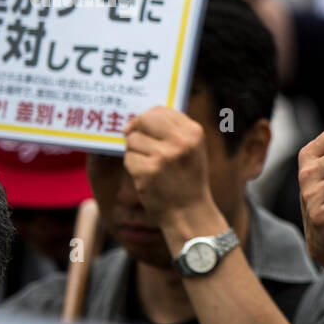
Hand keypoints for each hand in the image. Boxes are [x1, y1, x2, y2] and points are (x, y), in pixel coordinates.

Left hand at [122, 106, 220, 238]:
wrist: (190, 212)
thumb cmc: (187, 179)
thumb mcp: (191, 149)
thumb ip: (171, 130)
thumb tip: (136, 120)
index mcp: (194, 133)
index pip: (161, 111)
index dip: (148, 119)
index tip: (144, 130)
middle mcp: (181, 142)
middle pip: (144, 120)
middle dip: (136, 129)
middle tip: (137, 143)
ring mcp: (164, 156)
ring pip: (133, 140)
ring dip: (135, 152)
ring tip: (151, 167)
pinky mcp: (148, 171)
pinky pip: (128, 158)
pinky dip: (132, 168)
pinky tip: (147, 178)